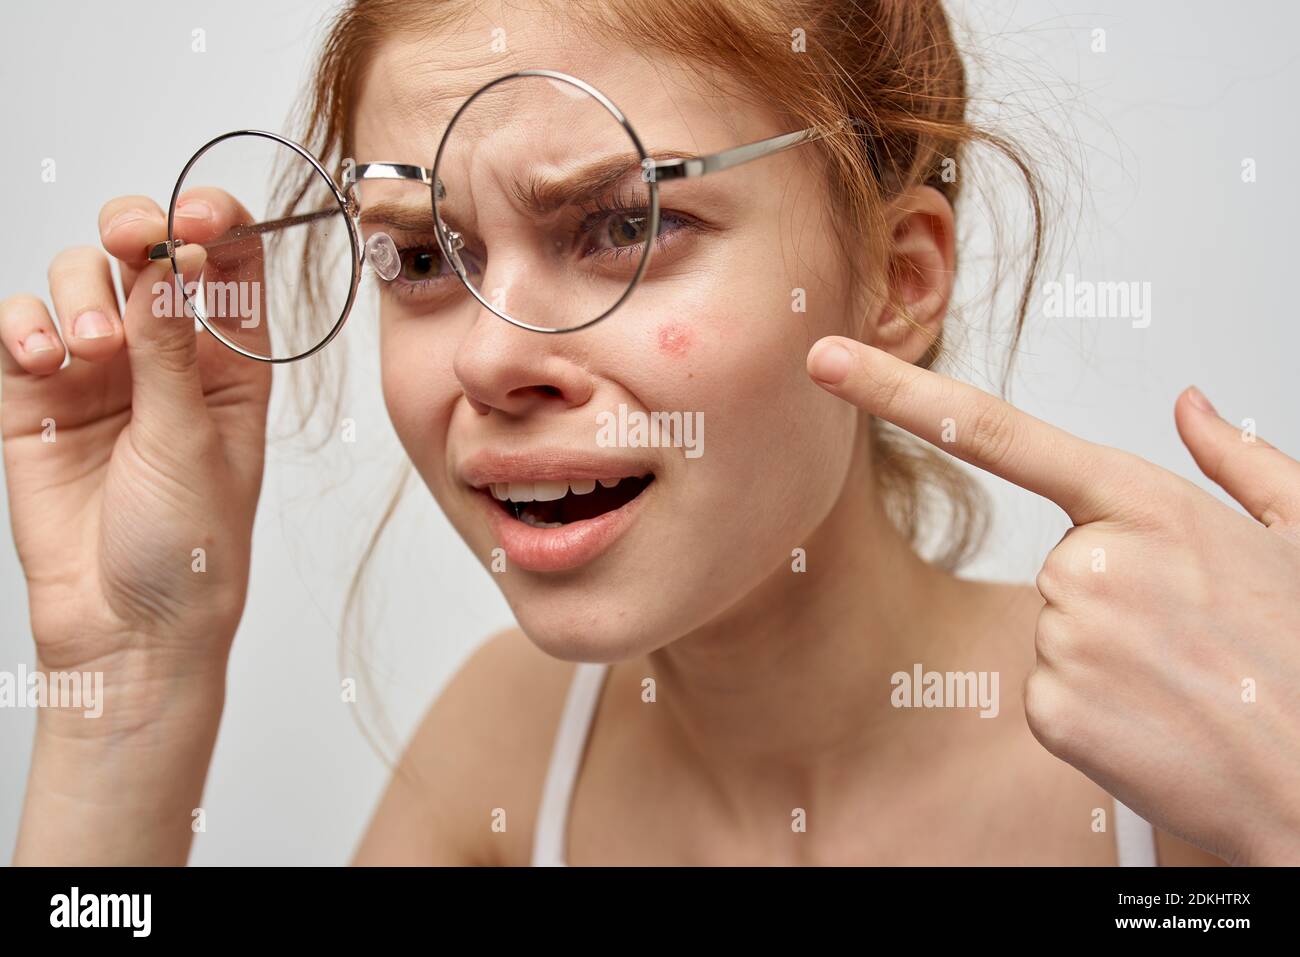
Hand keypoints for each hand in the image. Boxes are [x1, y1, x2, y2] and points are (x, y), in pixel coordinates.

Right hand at [0, 191, 270, 707]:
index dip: (212, 220)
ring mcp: (100, 371)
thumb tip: (165, 260)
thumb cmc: (190, 547)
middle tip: (131, 241)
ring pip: (80, 277)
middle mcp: (166, 354)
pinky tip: (44, 358)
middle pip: (146, 249)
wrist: (126, 624)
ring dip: (81, 291)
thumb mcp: (192, 441)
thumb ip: (170, 350)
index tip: (192, 216)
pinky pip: (20, 327)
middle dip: (135, 227)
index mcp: (231, 360)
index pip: (229, 261)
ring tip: (94, 348)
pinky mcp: (36, 397)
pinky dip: (24, 325)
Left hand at [807, 336, 1299, 864]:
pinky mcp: (1050, 707)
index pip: (995, 432)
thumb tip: (1192, 405)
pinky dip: (1092, 712)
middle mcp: (1093, 561)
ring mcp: (1067, 636)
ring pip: (1054, 632)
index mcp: (1145, 505)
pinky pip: (1047, 693)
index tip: (825, 361)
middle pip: (1059, 568)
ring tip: (1182, 683)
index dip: (897, 392)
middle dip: (1113, 602)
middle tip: (1189, 642)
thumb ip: (1239, 462)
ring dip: (1108, 659)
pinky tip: (1154, 722)